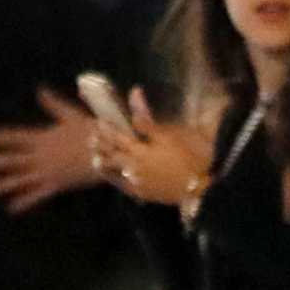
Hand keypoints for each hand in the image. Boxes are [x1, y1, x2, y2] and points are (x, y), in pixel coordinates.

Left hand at [0, 88, 102, 213]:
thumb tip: (40, 89)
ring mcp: (47, 172)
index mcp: (42, 138)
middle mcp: (41, 156)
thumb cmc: (92, 131)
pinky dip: (25, 202)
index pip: (14, 137)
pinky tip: (11, 208)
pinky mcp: (57, 185)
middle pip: (11, 159)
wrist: (108, 151)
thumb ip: (53, 104)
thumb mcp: (71, 115)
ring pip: (20, 179)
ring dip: (2, 184)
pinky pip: (37, 195)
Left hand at [94, 90, 214, 209]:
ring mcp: (136, 183)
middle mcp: (133, 167)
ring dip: (103, 163)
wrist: (198, 187)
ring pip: (113, 171)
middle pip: (111, 154)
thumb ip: (147, 120)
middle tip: (91, 139)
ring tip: (95, 157)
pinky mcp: (142, 194)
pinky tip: (111, 176)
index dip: (106, 129)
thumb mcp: (168, 135)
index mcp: (139, 151)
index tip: (98, 122)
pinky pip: (122, 185)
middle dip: (100, 145)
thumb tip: (134, 96)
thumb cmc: (187, 158)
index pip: (116, 137)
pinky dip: (113, 178)